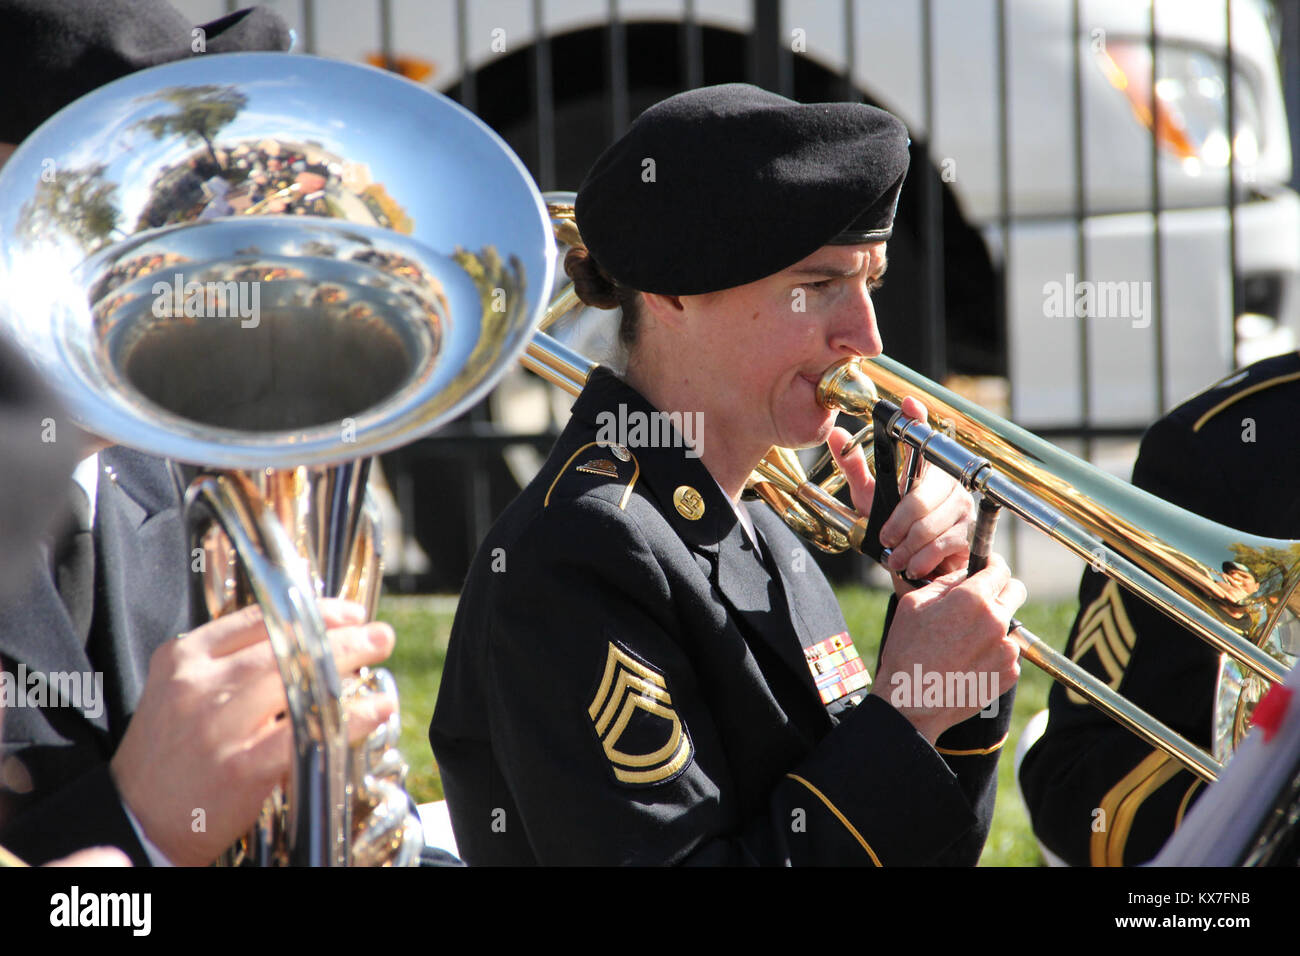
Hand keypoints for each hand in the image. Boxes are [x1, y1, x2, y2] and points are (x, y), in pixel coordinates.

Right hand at [110, 599, 396, 866]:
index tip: (348, 613)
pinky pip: (306, 731)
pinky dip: (350, 717)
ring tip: (380, 658)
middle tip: (379, 634)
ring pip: (297, 680)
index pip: (259, 618)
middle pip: (284, 646)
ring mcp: (219, 726)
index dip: (312, 611)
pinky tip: (376, 708)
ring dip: (349, 665)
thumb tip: (304, 641)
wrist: (136, 820)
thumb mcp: (180, 690)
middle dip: (342, 636)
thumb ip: (229, 664)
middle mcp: (199, 685)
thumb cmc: (169, 754)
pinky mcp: (240, 767)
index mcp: (184, 657)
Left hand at [828, 396, 974, 585]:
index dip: (917, 420)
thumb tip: (836, 434)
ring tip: (896, 555)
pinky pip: (942, 543)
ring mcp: (961, 505)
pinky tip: (912, 563)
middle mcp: (947, 481)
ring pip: (929, 524)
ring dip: (907, 545)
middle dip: (898, 523)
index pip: (923, 436)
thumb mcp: (869, 496)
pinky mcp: (968, 531)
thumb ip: (855, 468)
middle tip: (885, 537)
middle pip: (921, 498)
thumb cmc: (894, 525)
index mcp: (924, 467)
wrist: (917, 564)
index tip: (908, 403)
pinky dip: (921, 557)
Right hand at [870, 554, 1025, 742]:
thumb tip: (964, 575)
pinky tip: (968, 661)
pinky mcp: (1009, 673)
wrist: (913, 702)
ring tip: (964, 641)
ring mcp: (1006, 649)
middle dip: (1000, 589)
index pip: (999, 568)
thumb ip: (945, 584)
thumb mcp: (914, 605)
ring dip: (993, 625)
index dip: (992, 564)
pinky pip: (1007, 653)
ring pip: (1009, 624)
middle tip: (980, 599)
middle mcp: (996, 621)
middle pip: (1015, 591)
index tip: (987, 568)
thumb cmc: (907, 652)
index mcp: (973, 599)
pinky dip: (993, 652)